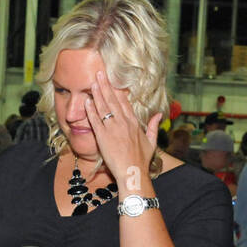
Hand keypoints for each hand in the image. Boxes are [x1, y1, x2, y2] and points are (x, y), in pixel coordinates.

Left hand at [82, 70, 162, 188]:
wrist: (132, 173)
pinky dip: (90, 110)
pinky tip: (86, 101)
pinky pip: (95, 120)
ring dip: (97, 93)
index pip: (124, 102)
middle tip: (99, 73)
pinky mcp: (102, 137)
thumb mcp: (152, 142)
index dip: (117, 91)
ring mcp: (112, 129)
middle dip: (105, 85)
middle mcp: (123, 123)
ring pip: (103, 107)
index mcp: (134, 123)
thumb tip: (159, 115)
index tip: (112, 81)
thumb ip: (154, 126)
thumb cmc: (141, 160)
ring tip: (92, 82)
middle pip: (112, 100)